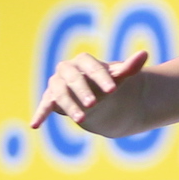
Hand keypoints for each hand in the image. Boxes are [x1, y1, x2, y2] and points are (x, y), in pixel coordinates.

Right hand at [30, 50, 148, 129]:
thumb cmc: (107, 84)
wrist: (96, 96)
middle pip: (72, 78)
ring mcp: (57, 84)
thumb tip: (144, 54)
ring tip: (81, 119)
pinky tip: (34, 125)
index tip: (114, 89)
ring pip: (60, 93)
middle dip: (82, 90)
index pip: (91, 66)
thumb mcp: (119, 77)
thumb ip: (129, 67)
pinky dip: (40, 114)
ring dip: (69, 105)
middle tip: (93, 104)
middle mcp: (67, 70)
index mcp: (83, 61)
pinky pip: (44, 106)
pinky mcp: (51, 99)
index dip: (102, 77)